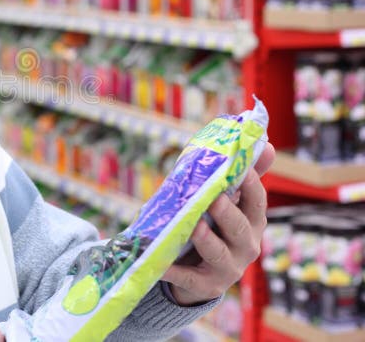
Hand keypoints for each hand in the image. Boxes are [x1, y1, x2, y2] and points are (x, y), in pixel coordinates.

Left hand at [161, 142, 274, 304]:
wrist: (196, 273)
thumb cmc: (211, 225)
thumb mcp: (223, 199)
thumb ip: (235, 171)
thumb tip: (260, 135)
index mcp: (251, 221)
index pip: (257, 202)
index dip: (252, 186)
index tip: (242, 171)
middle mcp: (246, 245)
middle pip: (241, 229)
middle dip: (228, 214)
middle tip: (215, 200)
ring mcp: (228, 268)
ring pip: (219, 254)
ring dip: (207, 241)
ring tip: (195, 228)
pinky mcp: (206, 286)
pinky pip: (188, 278)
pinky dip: (174, 271)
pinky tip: (161, 264)